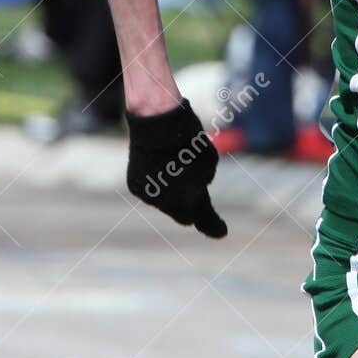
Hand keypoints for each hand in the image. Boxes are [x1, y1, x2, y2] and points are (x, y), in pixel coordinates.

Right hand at [125, 99, 227, 238]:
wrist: (158, 124)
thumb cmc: (190, 141)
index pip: (205, 220)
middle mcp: (167, 204)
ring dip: (173, 194)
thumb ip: (204, 182)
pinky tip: (161, 167)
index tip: (222, 233)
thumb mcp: (209, 162)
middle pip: (184, 216)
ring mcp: (149, 197)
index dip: (215, 228)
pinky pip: (152, 192)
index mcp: (191, 199)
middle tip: (197, 199)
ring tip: (175, 167)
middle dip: (192, 210)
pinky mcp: (135, 187)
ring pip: (166, 204)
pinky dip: (158, 185)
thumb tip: (196, 190)